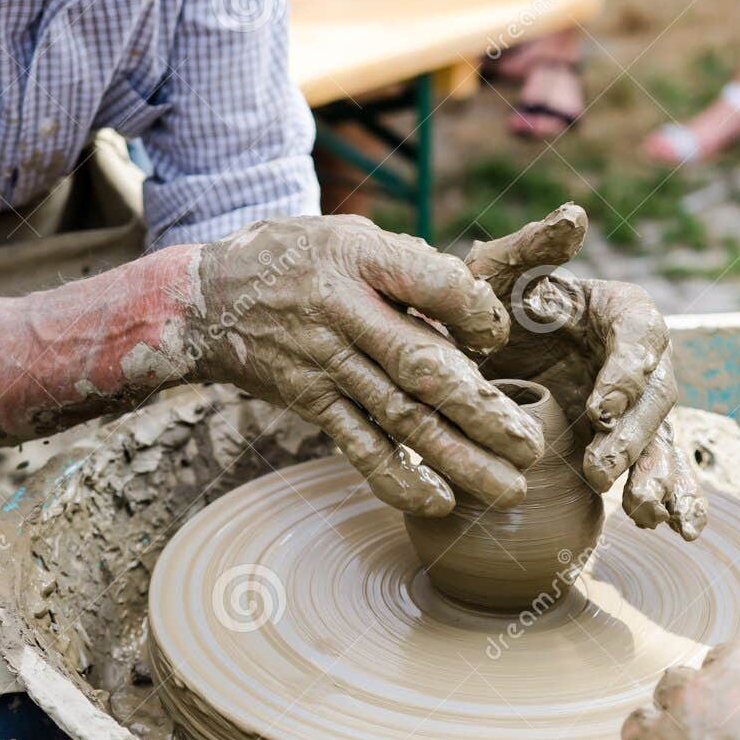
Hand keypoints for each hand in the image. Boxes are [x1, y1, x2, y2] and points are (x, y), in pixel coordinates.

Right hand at [187, 216, 541, 516]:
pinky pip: (358, 446)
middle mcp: (344, 313)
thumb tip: (480, 313)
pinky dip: (398, 478)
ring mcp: (326, 364)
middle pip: (424, 367)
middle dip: (484, 412)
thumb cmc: (301, 261)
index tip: (497, 338)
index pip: (438, 285)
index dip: (479, 314)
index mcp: (364, 259)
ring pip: (400, 417)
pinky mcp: (311, 403)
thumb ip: (412, 268)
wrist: (208, 299)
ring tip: (508, 487)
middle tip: (531, 447)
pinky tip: (439, 502)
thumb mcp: (351, 237)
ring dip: (458, 458)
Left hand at [464, 205, 707, 537]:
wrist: (486, 353)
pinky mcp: (629, 444)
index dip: (626, 370)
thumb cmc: (497, 305)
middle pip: (656, 396)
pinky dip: (674, 498)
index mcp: (621, 311)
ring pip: (664, 439)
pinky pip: (661, 470)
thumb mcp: (501, 273)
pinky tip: (674, 528)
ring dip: (660, 476)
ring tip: (646, 512)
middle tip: (600, 468)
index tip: (602, 403)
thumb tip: (574, 216)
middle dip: (633, 435)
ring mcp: (639, 406)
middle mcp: (643, 359)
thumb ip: (535, 247)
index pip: (639, 336)